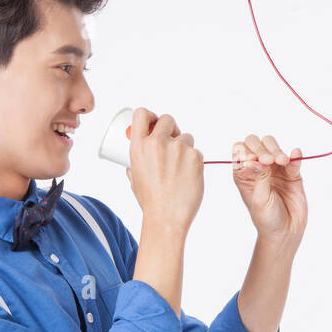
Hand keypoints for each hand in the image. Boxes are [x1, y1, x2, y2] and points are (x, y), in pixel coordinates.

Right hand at [126, 107, 203, 231]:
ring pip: (186, 137)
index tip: (154, 123)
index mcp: (139, 146)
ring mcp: (178, 149)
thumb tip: (141, 152)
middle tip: (172, 141)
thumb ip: (136, 161)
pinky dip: (194, 161)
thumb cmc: (150, 201)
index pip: (142, 113)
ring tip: (179, 167)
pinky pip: (197, 152)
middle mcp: (158, 143)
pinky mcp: (195, 158)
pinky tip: (188, 176)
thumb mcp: (134, 177)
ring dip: (184, 147)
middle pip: (168, 119)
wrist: (166, 217)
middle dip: (171, 129)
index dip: (150, 116)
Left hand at [231, 133, 306, 243]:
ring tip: (282, 162)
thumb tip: (257, 158)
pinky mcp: (292, 174)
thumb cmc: (266, 218)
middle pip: (257, 144)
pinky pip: (293, 160)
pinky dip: (294, 155)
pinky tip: (295, 154)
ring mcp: (276, 169)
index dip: (245, 150)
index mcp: (244, 173)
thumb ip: (259, 176)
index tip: (252, 160)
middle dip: (262, 148)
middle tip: (268, 161)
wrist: (285, 232)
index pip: (240, 150)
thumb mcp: (259, 198)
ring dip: (277, 151)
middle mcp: (259, 168)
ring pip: (274, 147)